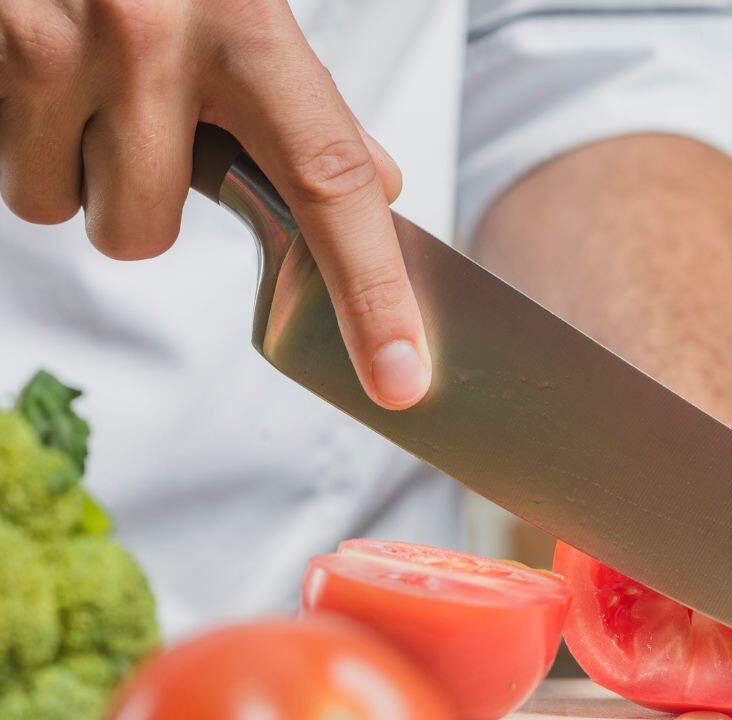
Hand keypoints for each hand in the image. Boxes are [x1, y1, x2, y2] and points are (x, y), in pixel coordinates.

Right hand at [0, 0, 427, 408]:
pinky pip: (2, 166)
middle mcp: (152, 35)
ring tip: (77, 80)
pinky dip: (17, 134)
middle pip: (142, 231)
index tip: (398, 378)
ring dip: (67, 166)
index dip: (371, 294)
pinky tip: (34, 65)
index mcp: (250, 25)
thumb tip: (380, 185)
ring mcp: (52, 39)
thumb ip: (304, 98)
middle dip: (132, 199)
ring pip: (59, 207)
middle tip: (128, 119)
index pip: (331, 185)